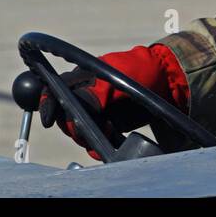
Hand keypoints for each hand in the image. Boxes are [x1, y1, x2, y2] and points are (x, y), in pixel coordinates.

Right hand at [38, 44, 188, 159]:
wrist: (167, 83)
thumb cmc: (142, 71)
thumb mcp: (119, 76)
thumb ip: (96, 90)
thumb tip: (78, 105)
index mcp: (82, 78)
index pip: (54, 92)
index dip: (47, 106)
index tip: (48, 120)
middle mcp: (84, 94)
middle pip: (63, 117)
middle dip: (74, 126)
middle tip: (94, 129)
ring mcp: (95, 111)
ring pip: (77, 130)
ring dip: (88, 137)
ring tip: (110, 133)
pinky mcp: (107, 125)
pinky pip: (94, 140)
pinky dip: (98, 145)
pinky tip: (111, 143)